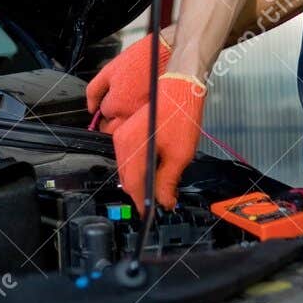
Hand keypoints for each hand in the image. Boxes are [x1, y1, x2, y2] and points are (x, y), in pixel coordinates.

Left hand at [85, 33, 172, 132]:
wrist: (167, 54)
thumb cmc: (141, 59)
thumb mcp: (110, 70)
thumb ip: (94, 91)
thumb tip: (91, 109)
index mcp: (117, 104)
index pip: (103, 116)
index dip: (104, 109)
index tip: (109, 102)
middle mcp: (131, 115)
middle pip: (113, 131)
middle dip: (110, 123)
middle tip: (116, 109)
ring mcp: (146, 118)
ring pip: (129, 132)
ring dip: (125, 125)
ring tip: (131, 107)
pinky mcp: (159, 116)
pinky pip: (144, 128)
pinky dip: (141, 122)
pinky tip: (143, 108)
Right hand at [111, 73, 206, 209]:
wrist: (180, 88)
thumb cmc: (181, 115)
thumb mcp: (180, 155)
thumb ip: (168, 182)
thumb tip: (164, 202)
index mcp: (134, 148)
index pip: (133, 186)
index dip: (141, 204)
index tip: (150, 214)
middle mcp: (122, 142)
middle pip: (126, 179)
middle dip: (140, 193)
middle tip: (156, 204)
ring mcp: (121, 135)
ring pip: (125, 169)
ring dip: (138, 181)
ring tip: (156, 189)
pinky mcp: (126, 132)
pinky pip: (126, 157)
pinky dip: (136, 168)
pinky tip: (150, 170)